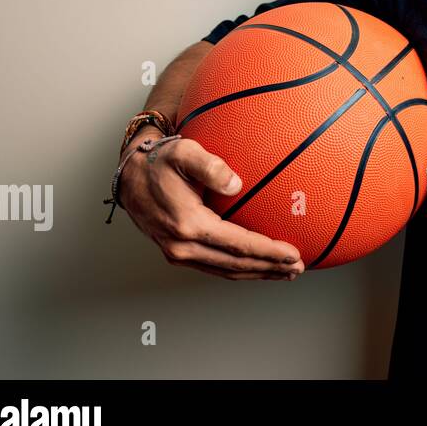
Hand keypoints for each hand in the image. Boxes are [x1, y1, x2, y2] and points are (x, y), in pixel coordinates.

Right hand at [119, 132, 304, 280]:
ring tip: (284, 272)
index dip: (268, 252)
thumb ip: (209, 165)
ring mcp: (177, 252)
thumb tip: (235, 183)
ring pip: (225, 270)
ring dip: (257, 273)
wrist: (130, 175)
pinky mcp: (177, 252)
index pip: (238, 244)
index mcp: (188, 224)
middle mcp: (181, 245)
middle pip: (235, 264)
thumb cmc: (159, 160)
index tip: (292, 255)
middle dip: (269, 268)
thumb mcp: (183, 152)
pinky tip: (256, 266)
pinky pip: (214, 266)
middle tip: (297, 269)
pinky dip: (239, 270)